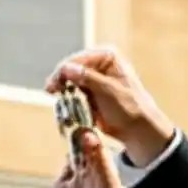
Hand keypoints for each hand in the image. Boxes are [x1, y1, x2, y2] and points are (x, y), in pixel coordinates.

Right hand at [45, 46, 175, 166]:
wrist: (138, 130)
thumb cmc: (129, 108)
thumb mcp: (108, 91)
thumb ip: (87, 77)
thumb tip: (66, 68)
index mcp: (107, 57)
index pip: (78, 60)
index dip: (63, 71)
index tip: (53, 85)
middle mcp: (99, 64)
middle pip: (71, 69)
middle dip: (61, 80)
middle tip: (50, 91)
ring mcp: (94, 79)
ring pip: (70, 81)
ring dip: (64, 91)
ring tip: (55, 97)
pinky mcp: (90, 94)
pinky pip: (73, 94)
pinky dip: (69, 100)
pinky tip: (65, 104)